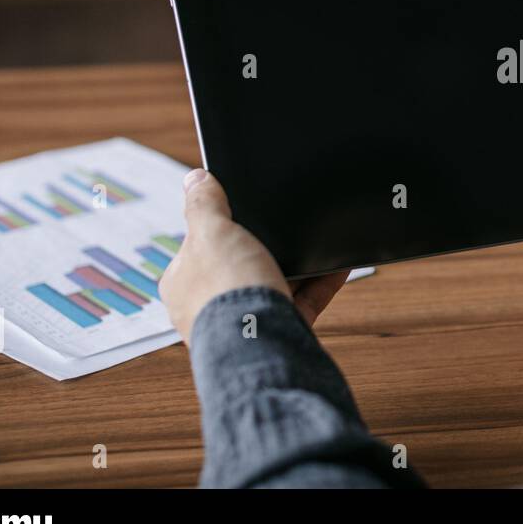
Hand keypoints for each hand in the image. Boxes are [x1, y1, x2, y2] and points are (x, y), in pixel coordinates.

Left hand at [159, 169, 349, 343]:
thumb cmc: (226, 291)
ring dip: (298, 264)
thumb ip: (204, 203)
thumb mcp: (211, 232)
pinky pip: (304, 300)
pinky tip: (338, 263)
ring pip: (276, 282)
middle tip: (285, 225)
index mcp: (184, 282)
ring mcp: (245, 321)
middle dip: (266, 246)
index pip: (201, 244)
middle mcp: (209, 306)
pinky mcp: (279, 331)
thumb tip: (194, 178)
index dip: (224, 224)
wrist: (261, 345)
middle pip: (242, 263)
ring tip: (316, 240)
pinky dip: (322, 281)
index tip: (247, 209)